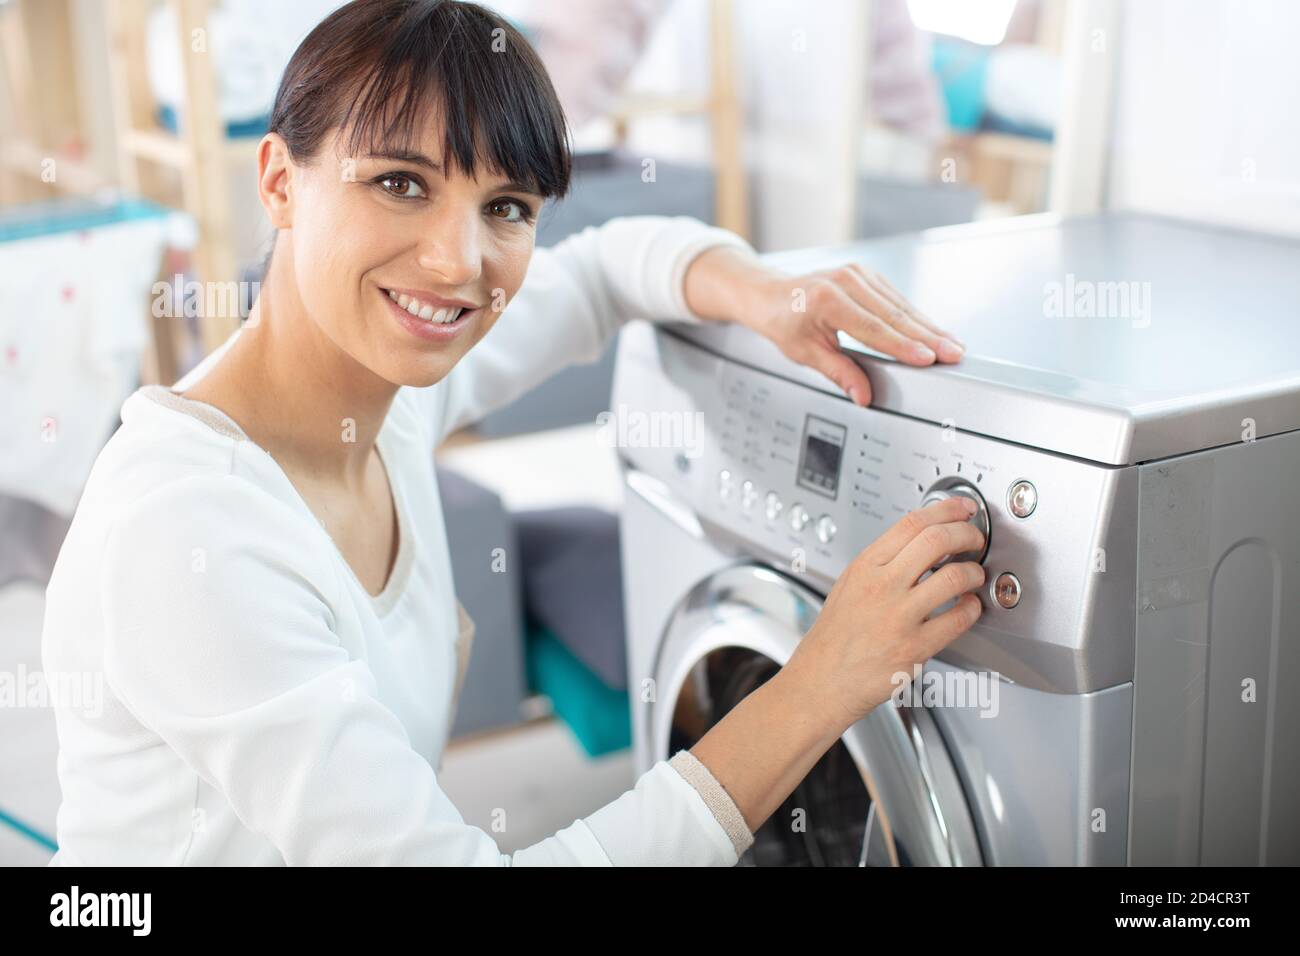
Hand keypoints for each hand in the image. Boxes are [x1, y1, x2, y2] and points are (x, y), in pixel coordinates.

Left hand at [683, 246, 964, 405]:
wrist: (771, 294)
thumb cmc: (784, 322)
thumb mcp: (805, 353)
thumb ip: (838, 373)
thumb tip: (863, 395)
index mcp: (827, 300)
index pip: (872, 328)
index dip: (903, 345)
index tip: (927, 358)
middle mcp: (845, 280)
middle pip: (894, 314)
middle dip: (928, 336)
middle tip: (954, 353)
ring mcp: (858, 273)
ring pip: (901, 304)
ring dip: (929, 326)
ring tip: (953, 345)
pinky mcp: (867, 274)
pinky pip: (896, 297)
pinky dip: (916, 316)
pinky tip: (934, 330)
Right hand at [782, 495, 985, 732]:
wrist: (821, 681)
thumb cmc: (834, 638)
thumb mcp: (848, 584)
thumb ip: (882, 562)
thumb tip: (921, 540)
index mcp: (865, 566)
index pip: (912, 523)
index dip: (946, 509)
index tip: (962, 509)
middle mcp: (881, 587)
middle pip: (937, 540)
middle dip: (967, 534)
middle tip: (975, 539)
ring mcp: (899, 617)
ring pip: (954, 576)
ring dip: (974, 572)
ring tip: (974, 576)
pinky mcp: (915, 648)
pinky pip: (958, 619)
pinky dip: (972, 608)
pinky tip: (968, 607)